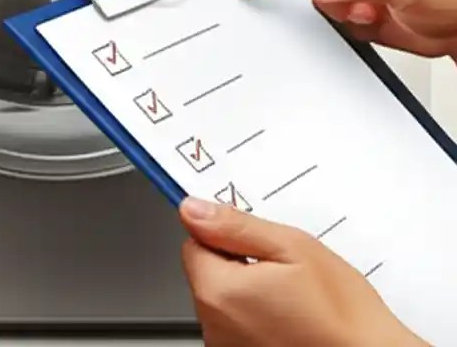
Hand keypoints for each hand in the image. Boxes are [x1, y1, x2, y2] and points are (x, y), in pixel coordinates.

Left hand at [179, 198, 423, 346]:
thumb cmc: (342, 314)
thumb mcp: (293, 249)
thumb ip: (235, 227)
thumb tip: (193, 209)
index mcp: (218, 292)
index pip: (194, 245)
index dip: (227, 238)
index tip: (256, 243)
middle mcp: (213, 326)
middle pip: (207, 276)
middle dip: (238, 266)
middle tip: (284, 273)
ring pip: (222, 302)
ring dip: (248, 294)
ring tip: (291, 300)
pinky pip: (237, 326)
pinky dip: (256, 319)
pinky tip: (288, 320)